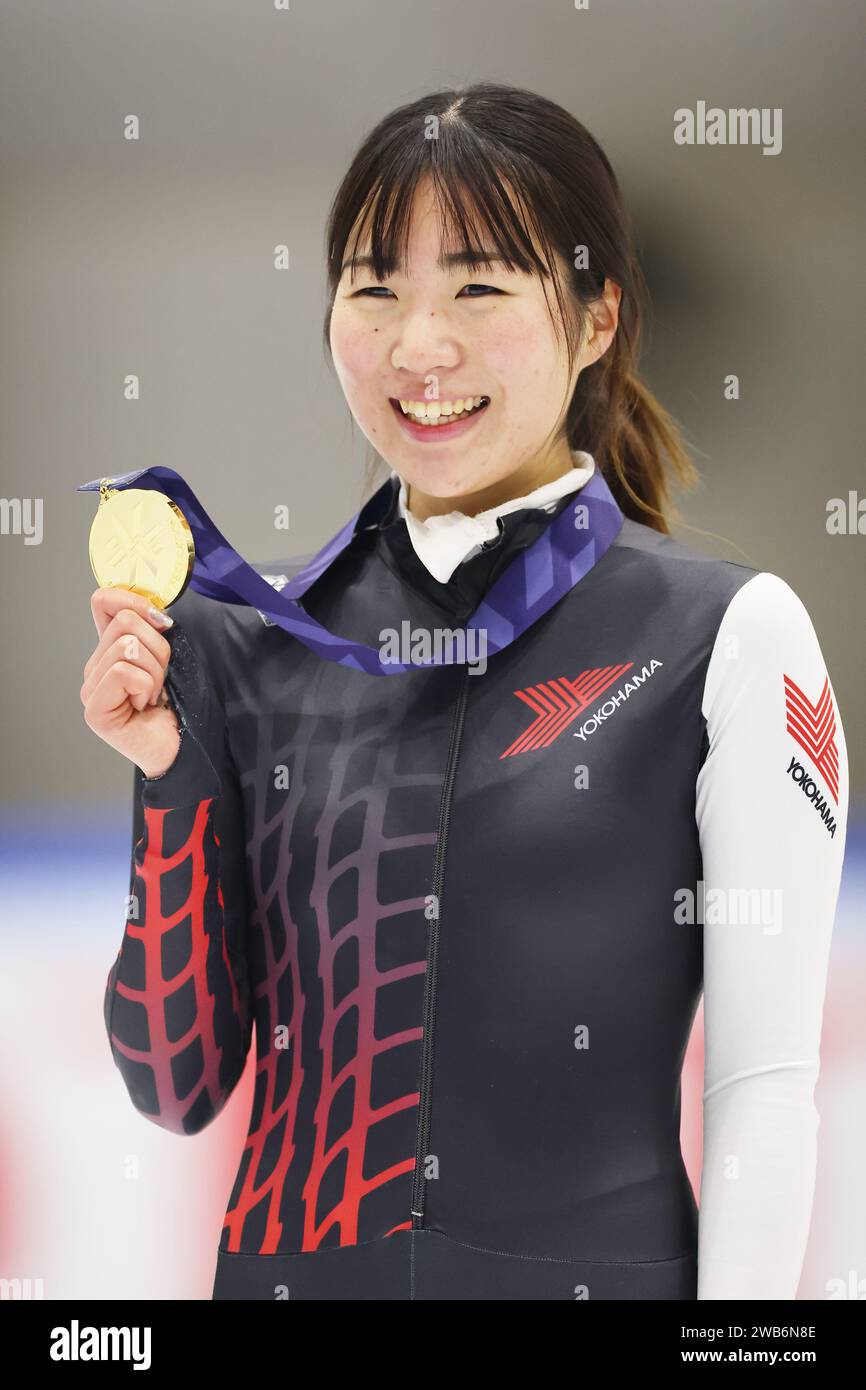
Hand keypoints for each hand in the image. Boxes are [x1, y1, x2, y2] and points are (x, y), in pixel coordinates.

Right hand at [81, 587, 180, 778]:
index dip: (136, 602)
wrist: (181, 746)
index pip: (104, 600)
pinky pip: (124, 672)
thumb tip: (156, 611)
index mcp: (110, 648)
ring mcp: (90, 688)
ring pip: (127, 647)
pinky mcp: (94, 708)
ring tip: (153, 694)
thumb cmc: (178, 703)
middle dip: (157, 648)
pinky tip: (145, 705)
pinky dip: (146, 687)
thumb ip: (155, 629)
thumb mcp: (170, 656)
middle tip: (160, 678)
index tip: (162, 623)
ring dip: (155, 671)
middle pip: (125, 622)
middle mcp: (95, 666)